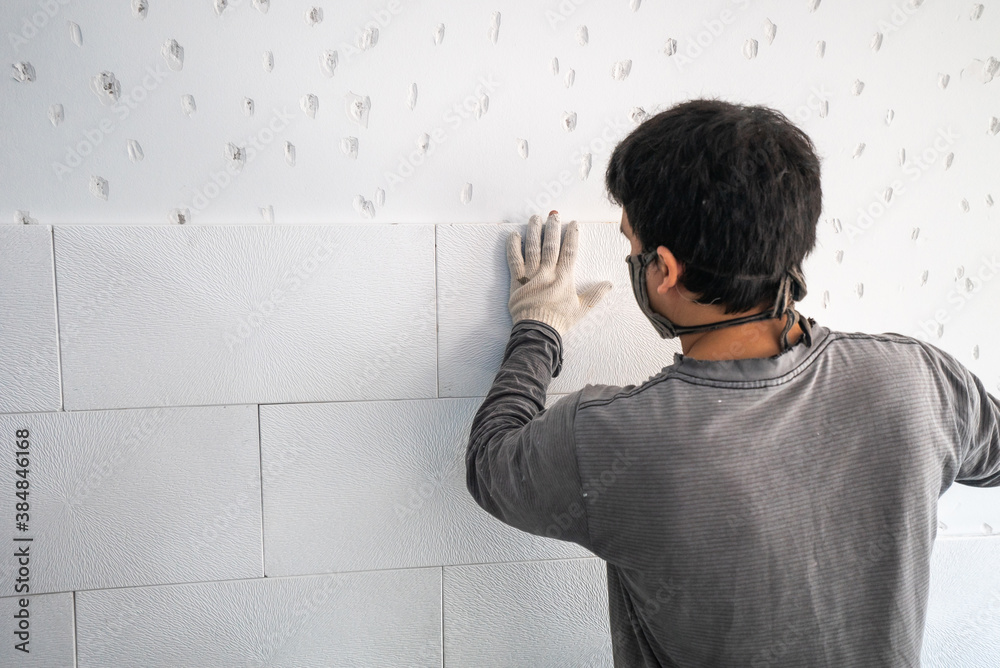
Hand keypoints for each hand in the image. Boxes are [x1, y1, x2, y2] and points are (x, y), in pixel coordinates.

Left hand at [506, 211, 611, 336]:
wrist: (537, 332)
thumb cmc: (559, 321)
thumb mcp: (581, 310)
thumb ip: (595, 295)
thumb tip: (609, 284)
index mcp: (563, 278)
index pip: (569, 252)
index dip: (572, 236)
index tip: (573, 224)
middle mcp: (547, 273)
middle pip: (550, 245)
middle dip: (552, 228)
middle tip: (553, 215)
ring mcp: (531, 276)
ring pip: (532, 248)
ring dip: (534, 232)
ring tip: (535, 218)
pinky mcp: (517, 281)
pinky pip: (514, 260)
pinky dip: (513, 247)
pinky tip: (514, 235)